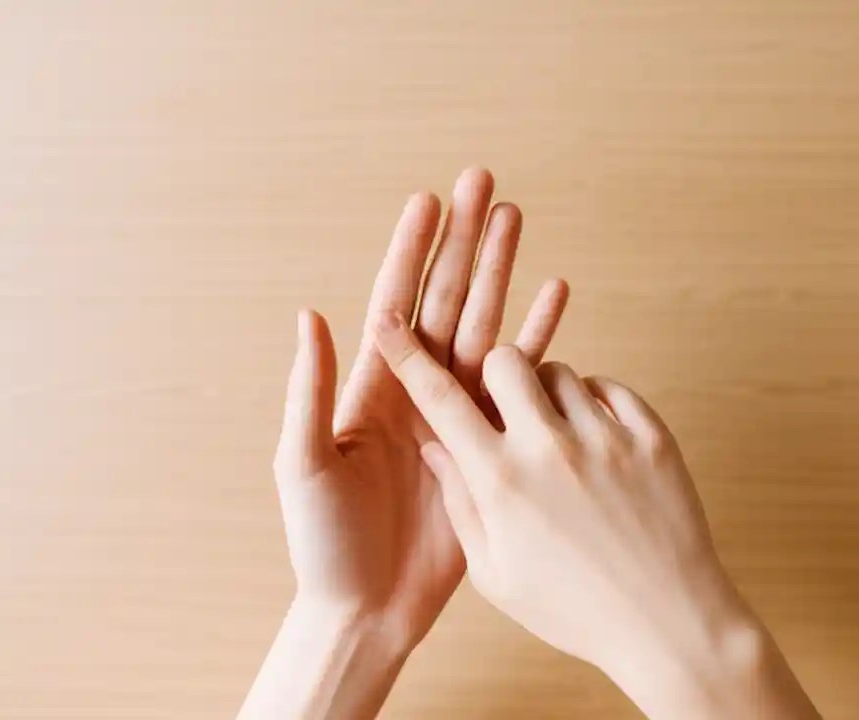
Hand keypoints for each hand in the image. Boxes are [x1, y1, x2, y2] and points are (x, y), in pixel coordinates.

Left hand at [241, 168, 568, 718]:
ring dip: (501, 274)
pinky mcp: (487, 444)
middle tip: (483, 184)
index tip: (431, 200)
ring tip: (518, 220)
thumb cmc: (323, 543)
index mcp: (369, 387)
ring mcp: (453, 413)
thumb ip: (310, 392)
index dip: (411, 252)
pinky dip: (536, 339)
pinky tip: (554, 297)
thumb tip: (310, 315)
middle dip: (463, 243)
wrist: (368, 609)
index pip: (394, 302)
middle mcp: (413, 390)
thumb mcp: (304, 465)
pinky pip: (515, 381)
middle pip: (445, 300)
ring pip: (484, 328)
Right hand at [372, 315, 820, 719]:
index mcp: (500, 483)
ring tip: (553, 434)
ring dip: (545, 391)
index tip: (388, 323)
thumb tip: (434, 446)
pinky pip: (607, 387)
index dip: (407, 356)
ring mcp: (605, 439)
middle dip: (492, 373)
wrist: (669, 625)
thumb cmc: (573, 610)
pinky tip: (591, 439)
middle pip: (502, 360)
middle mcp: (549, 449)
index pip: (439, 400)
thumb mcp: (496, 574)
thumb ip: (460, 504)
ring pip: (558, 369)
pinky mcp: (650, 437)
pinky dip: (592, 401)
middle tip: (501, 405)